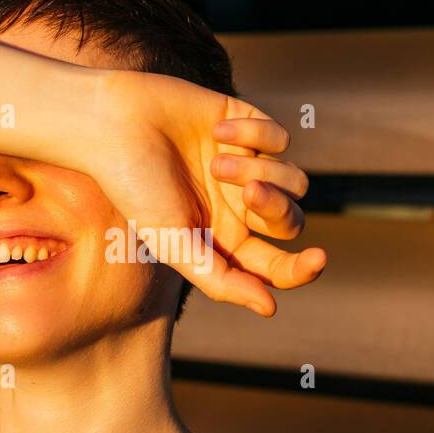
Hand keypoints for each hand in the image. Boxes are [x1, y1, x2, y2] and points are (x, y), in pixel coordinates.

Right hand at [93, 69, 326, 315]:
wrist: (114, 124)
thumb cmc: (135, 188)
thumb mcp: (172, 242)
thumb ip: (219, 279)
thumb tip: (270, 308)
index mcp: (224, 240)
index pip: (275, 266)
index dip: (302, 269)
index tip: (318, 259)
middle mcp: (240, 206)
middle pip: (291, 221)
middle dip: (277, 208)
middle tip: (248, 193)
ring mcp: (248, 165)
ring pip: (294, 179)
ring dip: (260, 169)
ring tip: (216, 160)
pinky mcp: (248, 125)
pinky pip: (280, 137)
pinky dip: (252, 134)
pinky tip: (216, 129)